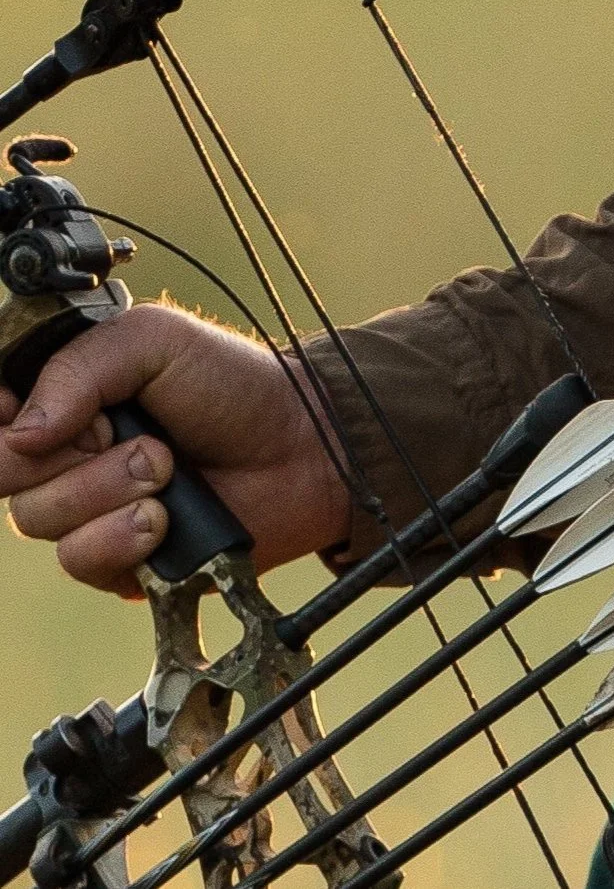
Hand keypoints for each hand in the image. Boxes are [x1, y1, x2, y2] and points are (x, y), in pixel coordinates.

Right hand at [0, 305, 352, 595]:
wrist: (295, 451)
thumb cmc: (230, 386)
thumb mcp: (156, 341)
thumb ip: (81, 367)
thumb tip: (19, 431)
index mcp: (66, 392)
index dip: (6, 415)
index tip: (36, 410)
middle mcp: (64, 451)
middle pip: (3, 469)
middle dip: (66, 451)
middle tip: (123, 432)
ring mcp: (84, 507)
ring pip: (37, 516)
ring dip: (107, 488)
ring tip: (166, 467)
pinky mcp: (110, 558)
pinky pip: (77, 559)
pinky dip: (120, 535)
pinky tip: (163, 517)